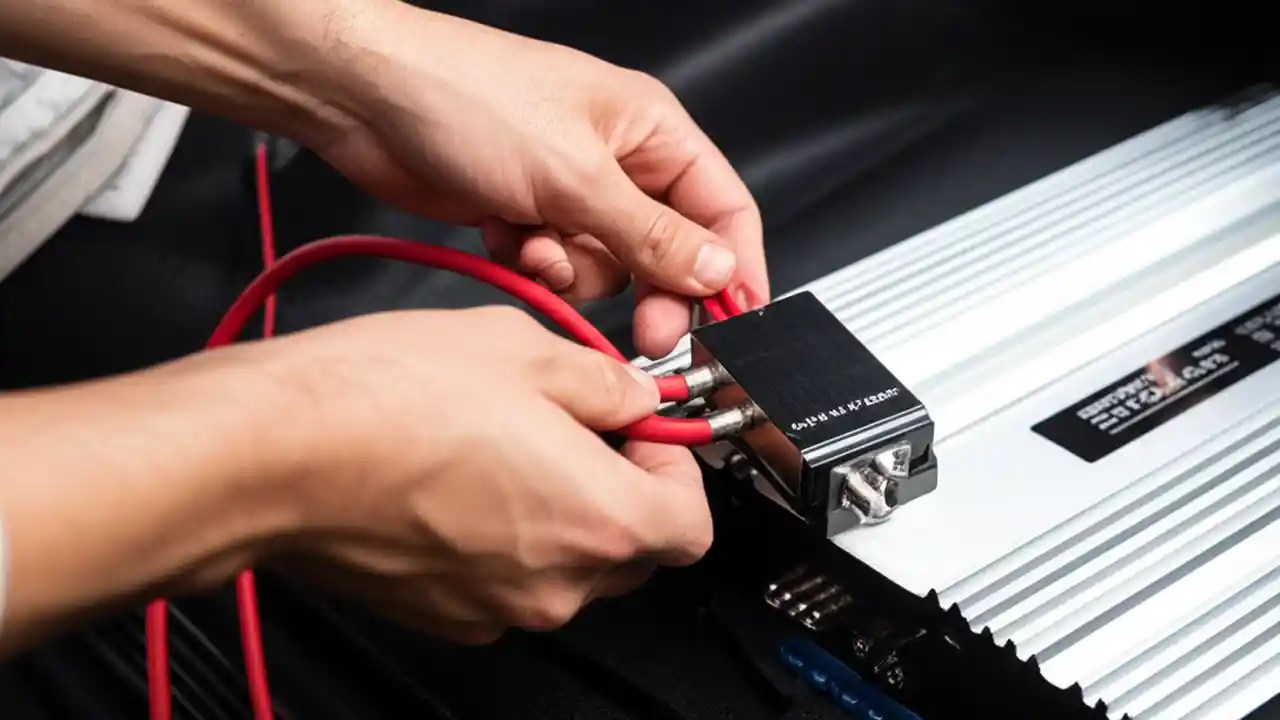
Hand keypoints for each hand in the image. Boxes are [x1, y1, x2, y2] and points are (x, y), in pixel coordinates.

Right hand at [266, 306, 712, 642]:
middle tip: (579, 428)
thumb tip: (630, 395)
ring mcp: (497, 607)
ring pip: (568, 566)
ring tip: (507, 443)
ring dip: (562, 513)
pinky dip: (504, 538)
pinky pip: (506, 579)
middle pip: (636, 551)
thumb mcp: (524, 347)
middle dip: (623, 489)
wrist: (271, 454)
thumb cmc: (385, 399)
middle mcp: (556, 583)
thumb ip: (602, 381)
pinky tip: (460, 477)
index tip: (645, 431)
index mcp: (600, 519)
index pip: (694, 523)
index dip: (678, 468)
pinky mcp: (443, 615)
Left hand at [306, 3, 767, 357]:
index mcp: (650, 131)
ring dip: (578, 273)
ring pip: (610, 268)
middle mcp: (617, 161)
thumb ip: (651, 234)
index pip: (722, 209)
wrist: (368, 99)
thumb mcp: (576, 175)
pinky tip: (512, 239)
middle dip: (656, 290)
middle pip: (670, 250)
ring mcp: (570, 190)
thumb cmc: (467, 95)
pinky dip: (538, 265)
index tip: (735, 322)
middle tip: (650, 332)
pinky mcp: (527, 215)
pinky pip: (559, 268)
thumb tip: (715, 271)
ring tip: (544, 247)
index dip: (735, 268)